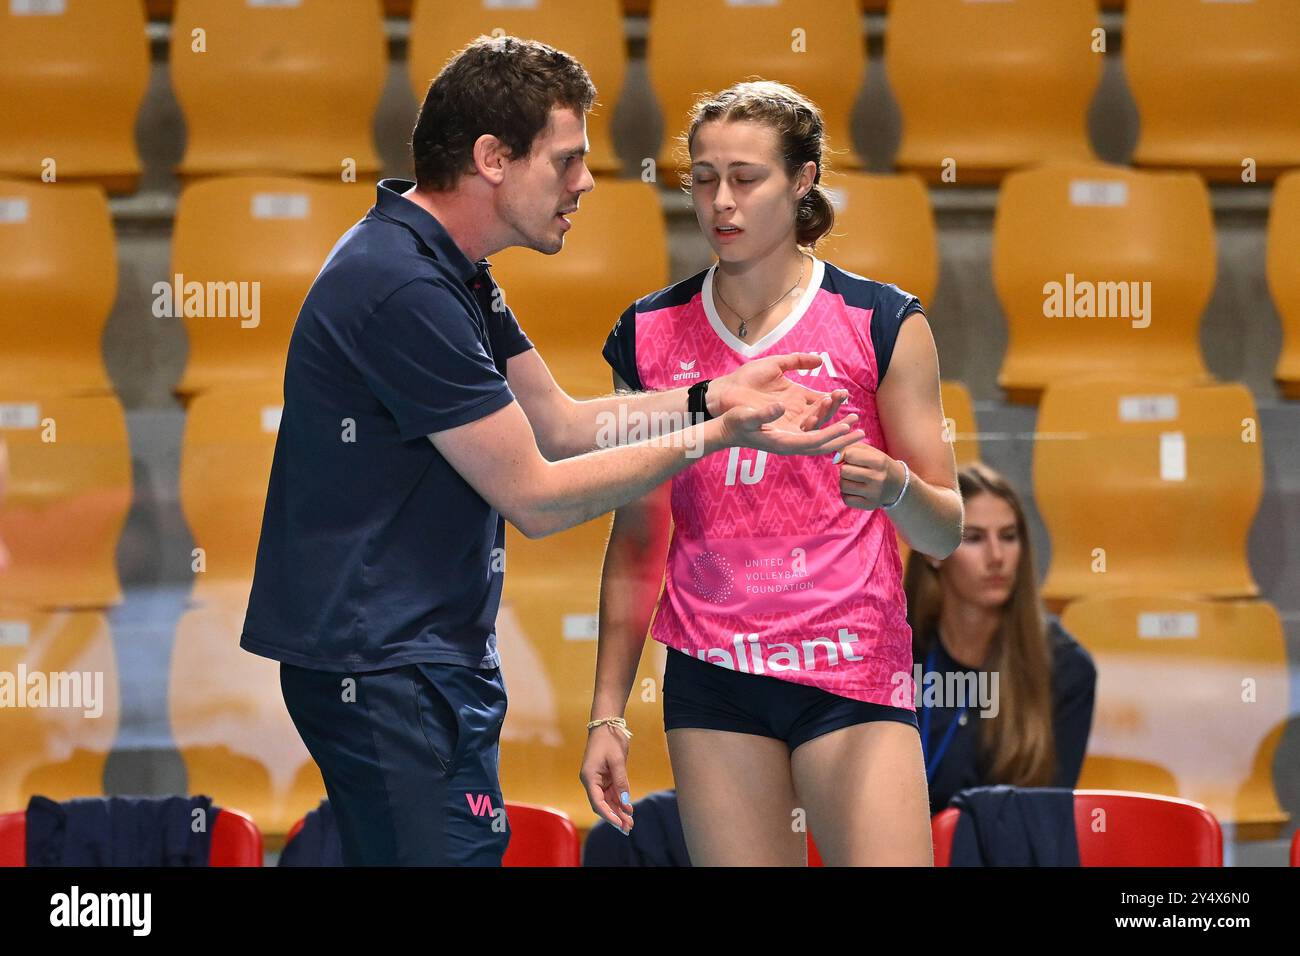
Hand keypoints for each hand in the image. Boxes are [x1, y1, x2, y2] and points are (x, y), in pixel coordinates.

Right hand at [580, 723, 633, 833]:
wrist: (607, 725)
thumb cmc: (609, 740)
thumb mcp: (617, 760)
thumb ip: (621, 781)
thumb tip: (626, 801)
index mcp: (589, 777)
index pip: (597, 802)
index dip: (608, 814)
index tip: (618, 823)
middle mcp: (592, 781)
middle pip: (602, 804)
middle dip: (615, 816)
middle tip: (627, 828)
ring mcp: (599, 780)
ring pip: (608, 800)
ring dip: (619, 811)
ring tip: (630, 823)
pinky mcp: (606, 777)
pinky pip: (613, 793)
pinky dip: (620, 802)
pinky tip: (629, 811)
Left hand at [709, 353, 849, 433]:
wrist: (725, 392)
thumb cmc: (747, 378)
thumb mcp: (775, 364)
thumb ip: (797, 360)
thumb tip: (820, 359)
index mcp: (797, 397)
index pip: (821, 400)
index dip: (833, 398)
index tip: (842, 393)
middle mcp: (795, 412)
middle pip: (821, 413)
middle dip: (833, 406)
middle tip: (840, 397)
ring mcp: (787, 422)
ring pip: (813, 424)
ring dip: (824, 415)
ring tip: (830, 404)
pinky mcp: (777, 431)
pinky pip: (797, 433)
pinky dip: (808, 428)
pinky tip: (814, 420)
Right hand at [718, 402, 863, 456]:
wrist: (725, 429)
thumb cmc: (734, 423)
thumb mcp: (745, 416)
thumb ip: (763, 413)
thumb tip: (781, 406)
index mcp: (783, 442)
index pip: (813, 441)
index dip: (831, 435)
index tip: (847, 428)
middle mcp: (790, 442)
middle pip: (822, 444)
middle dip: (842, 437)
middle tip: (862, 430)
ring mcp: (790, 438)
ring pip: (820, 436)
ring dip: (837, 429)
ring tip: (853, 420)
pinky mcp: (789, 432)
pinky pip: (813, 430)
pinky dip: (826, 424)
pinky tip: (835, 415)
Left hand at [837, 441, 902, 508]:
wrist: (898, 485)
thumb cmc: (878, 465)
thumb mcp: (870, 451)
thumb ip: (850, 448)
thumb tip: (835, 460)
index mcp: (879, 461)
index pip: (849, 455)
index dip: (847, 456)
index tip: (853, 459)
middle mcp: (878, 478)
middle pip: (844, 471)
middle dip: (845, 469)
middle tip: (854, 470)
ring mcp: (874, 493)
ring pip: (843, 485)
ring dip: (845, 481)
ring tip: (855, 480)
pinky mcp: (870, 505)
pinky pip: (846, 499)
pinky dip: (847, 494)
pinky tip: (856, 490)